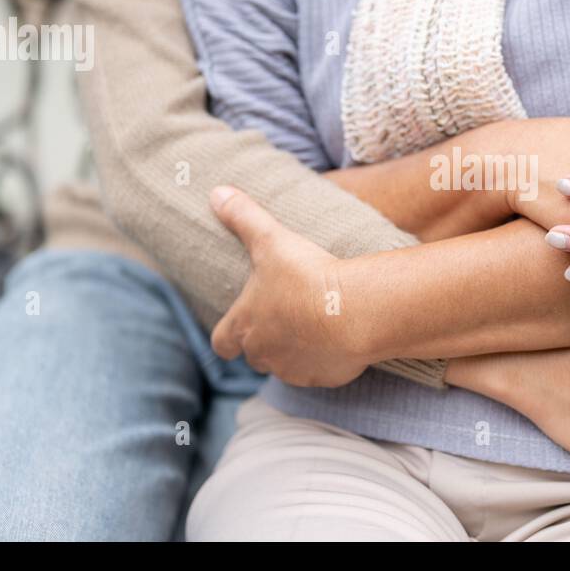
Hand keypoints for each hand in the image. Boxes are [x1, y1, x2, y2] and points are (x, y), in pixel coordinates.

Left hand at [208, 185, 369, 386]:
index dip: (226, 336)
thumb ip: (243, 218)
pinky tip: (339, 338)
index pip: (221, 343)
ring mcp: (294, 369)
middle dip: (265, 341)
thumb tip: (216, 192)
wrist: (353, 312)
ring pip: (286, 366)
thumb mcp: (271, 240)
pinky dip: (326, 359)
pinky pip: (320, 371)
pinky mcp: (324, 378)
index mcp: (244, 325)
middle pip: (254, 355)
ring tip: (315, 326)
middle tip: (285, 318)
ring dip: (295, 351)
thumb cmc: (306, 277)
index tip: (235, 328)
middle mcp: (263, 353)